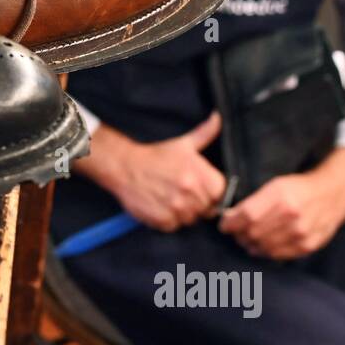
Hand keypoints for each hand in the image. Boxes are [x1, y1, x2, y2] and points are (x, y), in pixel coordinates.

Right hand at [74, 112, 226, 231]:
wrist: (124, 166)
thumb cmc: (155, 155)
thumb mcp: (183, 143)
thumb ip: (205, 133)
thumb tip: (219, 118)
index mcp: (201, 176)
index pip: (220, 194)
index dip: (211, 192)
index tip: (199, 187)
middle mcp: (191, 193)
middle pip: (206, 209)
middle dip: (197, 202)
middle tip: (180, 190)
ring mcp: (176, 208)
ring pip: (190, 220)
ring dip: (182, 212)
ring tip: (169, 196)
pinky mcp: (162, 220)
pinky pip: (173, 226)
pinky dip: (167, 219)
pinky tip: (159, 204)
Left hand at [219, 147, 344, 259]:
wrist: (333, 194)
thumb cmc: (299, 188)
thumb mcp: (275, 185)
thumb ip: (254, 202)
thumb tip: (230, 218)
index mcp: (280, 196)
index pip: (246, 216)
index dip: (230, 223)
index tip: (225, 225)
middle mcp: (291, 216)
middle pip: (252, 233)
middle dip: (239, 234)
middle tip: (236, 232)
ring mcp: (300, 233)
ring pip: (263, 247)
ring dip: (250, 244)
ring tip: (248, 239)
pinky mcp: (307, 246)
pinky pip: (277, 255)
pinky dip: (265, 251)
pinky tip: (263, 245)